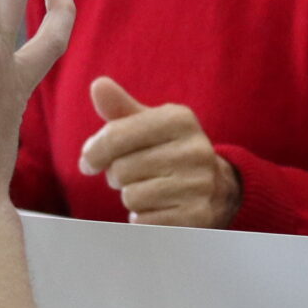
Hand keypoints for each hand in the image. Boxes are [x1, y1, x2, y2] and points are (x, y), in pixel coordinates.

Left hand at [77, 77, 240, 227]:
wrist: (219, 189)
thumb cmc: (170, 152)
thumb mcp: (150, 126)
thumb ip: (121, 109)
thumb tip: (98, 86)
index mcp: (180, 119)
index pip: (115, 135)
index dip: (94, 151)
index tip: (89, 161)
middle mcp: (195, 149)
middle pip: (120, 169)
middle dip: (117, 176)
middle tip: (134, 175)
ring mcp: (199, 184)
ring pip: (131, 197)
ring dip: (132, 198)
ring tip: (150, 191)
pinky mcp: (198, 216)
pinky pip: (145, 221)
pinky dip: (143, 219)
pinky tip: (159, 209)